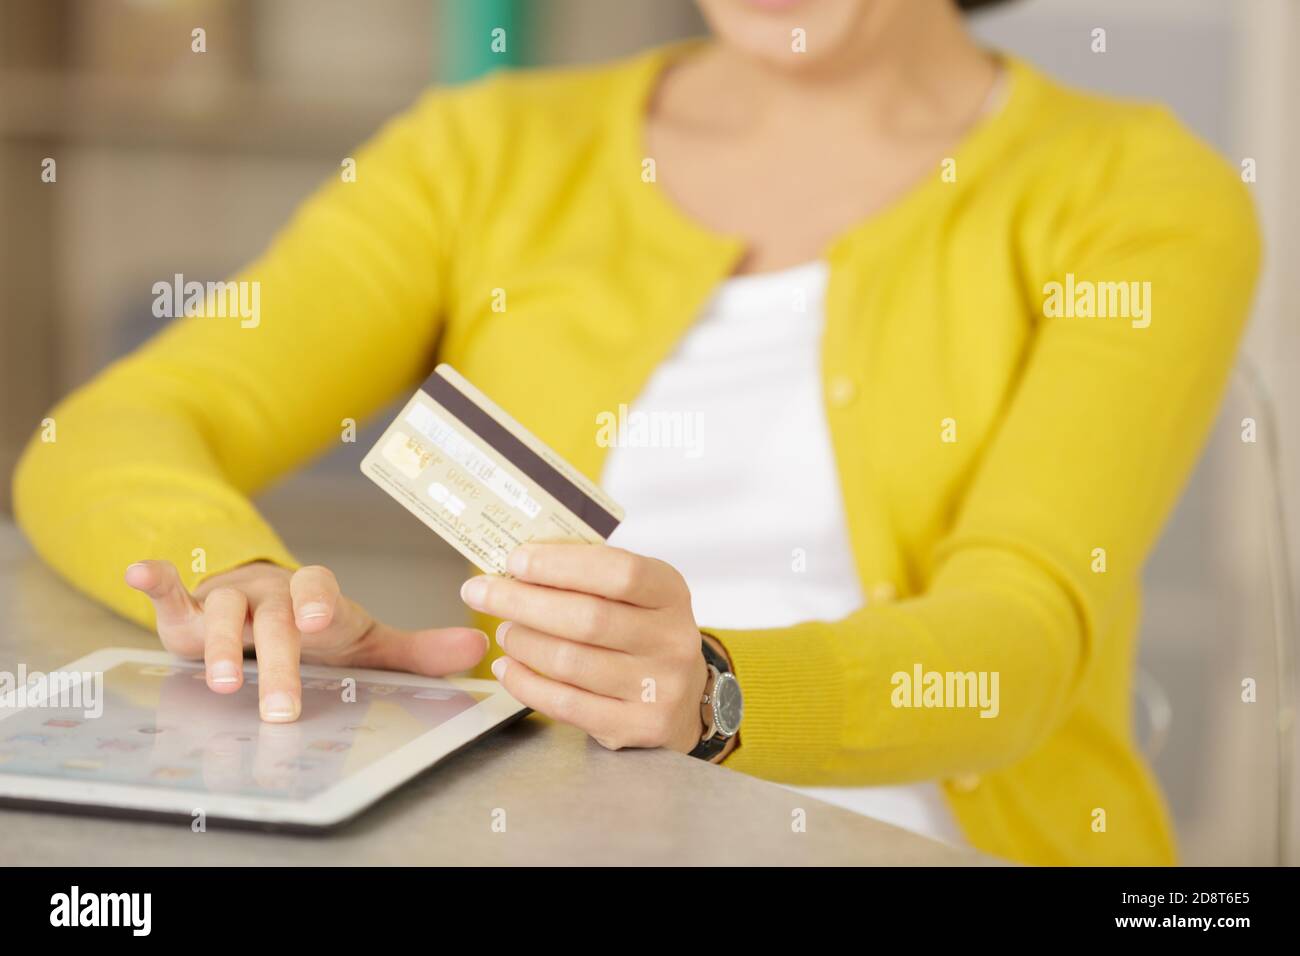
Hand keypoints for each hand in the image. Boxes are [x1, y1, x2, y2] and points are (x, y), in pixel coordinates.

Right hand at [125, 560, 486, 721]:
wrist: (271, 602)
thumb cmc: (320, 629)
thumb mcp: (365, 641)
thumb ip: (416, 651)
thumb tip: (478, 650)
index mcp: (317, 597)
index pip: (321, 590)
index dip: (320, 601)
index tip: (321, 621)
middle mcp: (273, 594)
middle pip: (273, 620)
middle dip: (276, 663)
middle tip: (279, 709)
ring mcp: (230, 598)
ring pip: (220, 613)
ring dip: (217, 645)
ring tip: (221, 683)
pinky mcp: (190, 609)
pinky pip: (172, 592)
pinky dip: (157, 581)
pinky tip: (141, 572)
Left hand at [460, 543, 712, 753]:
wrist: (682, 697)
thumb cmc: (640, 630)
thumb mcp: (633, 593)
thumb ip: (588, 573)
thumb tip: (522, 560)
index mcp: (671, 592)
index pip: (619, 572)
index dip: (561, 564)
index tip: (515, 561)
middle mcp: (672, 640)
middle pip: (588, 618)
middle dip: (523, 602)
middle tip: (482, 592)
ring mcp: (658, 688)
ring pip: (571, 662)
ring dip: (523, 642)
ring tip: (505, 631)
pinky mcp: (635, 727)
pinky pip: (566, 704)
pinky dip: (526, 684)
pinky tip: (507, 667)